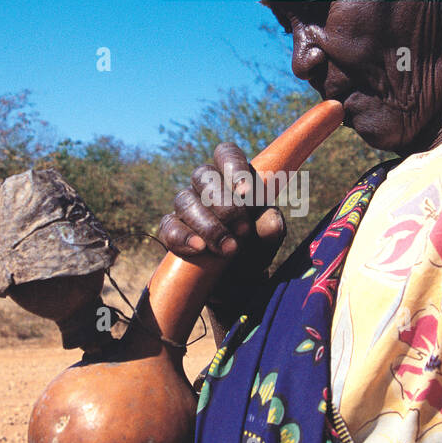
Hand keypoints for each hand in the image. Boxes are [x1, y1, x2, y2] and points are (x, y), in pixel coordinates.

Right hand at [158, 142, 285, 333]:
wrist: (235, 288)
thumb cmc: (253, 254)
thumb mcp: (267, 244)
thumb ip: (270, 230)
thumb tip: (273, 219)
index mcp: (233, 180)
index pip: (226, 154)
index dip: (234, 166)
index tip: (247, 191)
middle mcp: (206, 190)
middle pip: (202, 175)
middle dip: (223, 203)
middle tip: (243, 230)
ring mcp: (187, 209)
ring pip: (185, 200)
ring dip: (208, 224)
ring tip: (229, 249)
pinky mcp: (173, 232)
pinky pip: (169, 227)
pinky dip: (183, 237)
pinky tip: (199, 249)